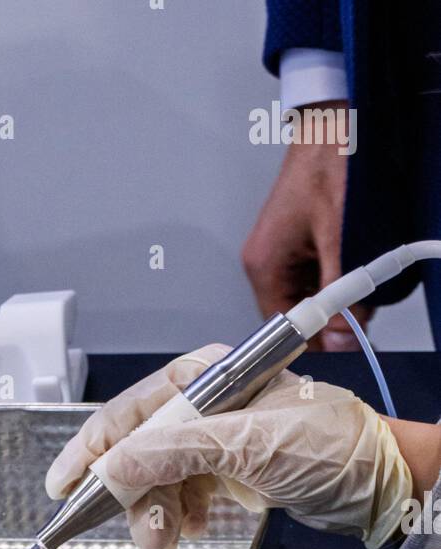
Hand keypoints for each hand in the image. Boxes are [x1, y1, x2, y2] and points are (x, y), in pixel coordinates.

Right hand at [89, 370, 413, 548]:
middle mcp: (204, 405)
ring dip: (156, 515)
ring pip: (159, 480)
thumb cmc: (331, 447)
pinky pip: (184, 495)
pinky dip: (180, 517)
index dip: (91, 450)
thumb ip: (173, 453)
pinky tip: (192, 530)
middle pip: (139, 451)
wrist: (383, 481)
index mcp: (204, 380)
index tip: (62, 488)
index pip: (129, 413)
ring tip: (166, 544)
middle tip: (142, 536)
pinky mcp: (231, 470)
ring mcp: (217, 440)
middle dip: (132, 497)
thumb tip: (111, 468)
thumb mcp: (247, 445)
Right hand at [242, 119, 369, 351]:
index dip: (317, 341)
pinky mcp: (297, 246)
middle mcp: (266, 265)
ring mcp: (281, 256)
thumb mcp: (341, 235)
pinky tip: (355, 262)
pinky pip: (316, 278)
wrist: (333, 121)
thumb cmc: (330, 163)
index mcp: (264, 265)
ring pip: (310, 299)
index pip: (283, 328)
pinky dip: (338, 278)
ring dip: (338, 296)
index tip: (350, 344)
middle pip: (296, 317)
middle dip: (332, 317)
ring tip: (362, 272)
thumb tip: (346, 334)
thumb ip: (342, 289)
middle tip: (366, 307)